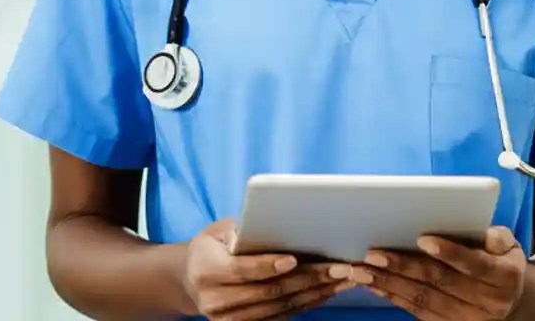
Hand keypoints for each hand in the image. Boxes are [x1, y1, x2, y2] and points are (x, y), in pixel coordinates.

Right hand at [183, 219, 354, 319]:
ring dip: (315, 294)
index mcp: (207, 271)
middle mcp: (215, 300)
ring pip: (280, 308)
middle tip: (338, 267)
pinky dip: (306, 304)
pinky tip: (327, 292)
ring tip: (342, 279)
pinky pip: (281, 318)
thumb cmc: (212, 247)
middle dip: (308, 279)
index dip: (268, 265)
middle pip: (269, 291)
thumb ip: (241, 231)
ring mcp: (229, 320)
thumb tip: (272, 223)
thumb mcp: (217, 231)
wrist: (192, 280)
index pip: (242, 270)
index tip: (294, 258)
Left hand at [354, 226, 526, 319]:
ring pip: (423, 300)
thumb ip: (499, 237)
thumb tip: (485, 232)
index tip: (421, 239)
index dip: (449, 252)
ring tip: (363, 270)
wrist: (509, 304)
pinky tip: (374, 285)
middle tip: (374, 255)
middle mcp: (485, 302)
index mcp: (503, 277)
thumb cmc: (502, 263)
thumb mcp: (510, 247)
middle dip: (404, 268)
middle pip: (440, 283)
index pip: (474, 264)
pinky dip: (393, 297)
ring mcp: (466, 319)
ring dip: (389, 284)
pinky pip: (417, 312)